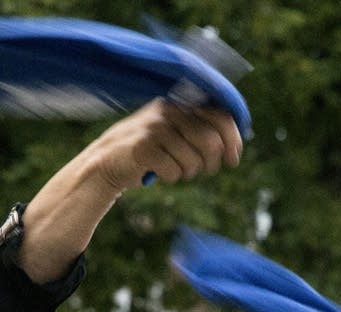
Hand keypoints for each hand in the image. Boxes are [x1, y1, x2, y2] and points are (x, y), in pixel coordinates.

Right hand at [84, 99, 243, 190]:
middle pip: (211, 143)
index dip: (233, 140)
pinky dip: (171, 178)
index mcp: (181, 105)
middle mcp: (169, 111)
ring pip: (193, 161)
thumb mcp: (175, 133)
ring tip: (175, 169)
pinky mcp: (143, 147)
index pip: (221, 117)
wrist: (107, 161)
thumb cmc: (150, 150)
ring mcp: (154, 128)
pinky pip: (173, 171)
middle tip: (203, 170)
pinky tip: (158, 172)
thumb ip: (200, 131)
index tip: (232, 160)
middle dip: (211, 164)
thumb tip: (233, 147)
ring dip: (188, 173)